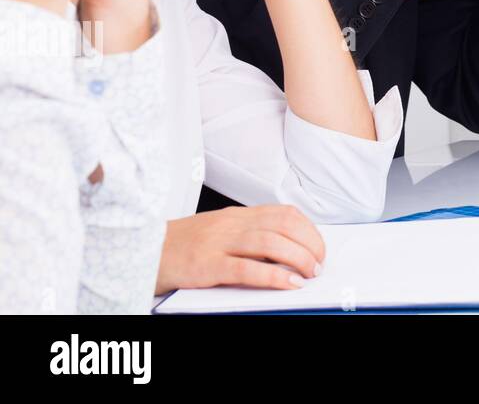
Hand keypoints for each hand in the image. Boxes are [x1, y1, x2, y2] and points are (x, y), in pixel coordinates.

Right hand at [156, 206, 325, 294]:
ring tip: (309, 274)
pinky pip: (246, 269)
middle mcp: (231, 224)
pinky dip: (273, 277)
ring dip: (298, 259)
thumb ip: (248, 233)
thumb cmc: (182, 244)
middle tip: (318, 264)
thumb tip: (286, 247)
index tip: (319, 247)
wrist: (139, 249)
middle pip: (283, 225)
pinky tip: (288, 284)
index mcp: (237, 215)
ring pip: (270, 244)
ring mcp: (218, 243)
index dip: (308, 230)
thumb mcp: (219, 231)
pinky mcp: (206, 265)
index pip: (285, 213)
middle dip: (309, 244)